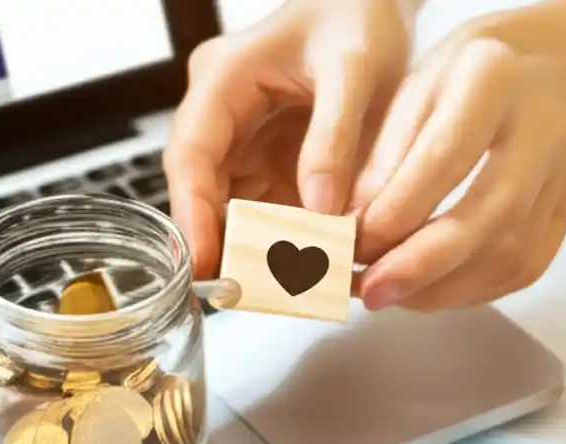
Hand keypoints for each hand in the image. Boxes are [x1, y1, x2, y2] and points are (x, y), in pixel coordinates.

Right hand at [162, 0, 415, 278]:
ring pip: (230, 204)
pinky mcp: (266, 158)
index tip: (204, 261)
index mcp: (223, 78)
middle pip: (201, 187)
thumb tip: (321, 212)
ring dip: (252, 247)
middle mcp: (220, 111)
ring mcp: (241, 137)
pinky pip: (262, 206)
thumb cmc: (359, 20)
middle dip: (220, 241)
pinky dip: (280, 238)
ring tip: (277, 290)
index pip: (190, 153)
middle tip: (242, 293)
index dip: (193, 211)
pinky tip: (303, 267)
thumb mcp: (354, 71)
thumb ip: (334, 139)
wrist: (375, 5)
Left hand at [351, 17, 565, 311]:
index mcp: (495, 79)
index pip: (445, 159)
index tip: (349, 241)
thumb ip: (386, 154)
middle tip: (369, 291)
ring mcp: (563, 178)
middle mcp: (543, 130)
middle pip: (490, 216)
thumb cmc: (473, 71)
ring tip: (387, 293)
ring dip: (443, 289)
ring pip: (511, 255)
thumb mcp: (418, 85)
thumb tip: (354, 228)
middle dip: (422, 265)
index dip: (395, 212)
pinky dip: (468, 292)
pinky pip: (522, 270)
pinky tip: (425, 291)